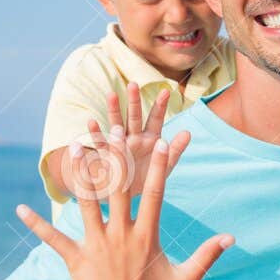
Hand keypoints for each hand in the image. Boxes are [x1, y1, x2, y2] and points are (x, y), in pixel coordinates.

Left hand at [18, 133, 232, 279]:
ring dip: (80, 174)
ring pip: (86, 203)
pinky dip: (37, 225)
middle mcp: (120, 236)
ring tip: (75, 147)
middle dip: (117, 157)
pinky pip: (53, 240)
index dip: (159, 167)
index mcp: (146, 237)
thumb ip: (207, 255)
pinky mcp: (76, 260)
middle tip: (115, 129)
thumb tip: (232, 238)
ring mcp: (95, 246)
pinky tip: (20, 209)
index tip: (162, 142)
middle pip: (117, 189)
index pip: (156, 194)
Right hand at [61, 84, 182, 200]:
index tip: (166, 91)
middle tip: (133, 84)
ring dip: (114, 111)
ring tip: (112, 95)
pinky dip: (97, 134)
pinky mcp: (109, 157)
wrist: (130, 195)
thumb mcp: (165, 165)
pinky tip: (92, 122)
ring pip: (117, 125)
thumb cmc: (148, 177)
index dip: (161, 106)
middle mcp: (135, 138)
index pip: (156, 119)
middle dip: (134, 102)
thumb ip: (175, 149)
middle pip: (134, 117)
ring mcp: (121, 146)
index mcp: (150, 138)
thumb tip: (188, 132)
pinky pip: (102, 144)